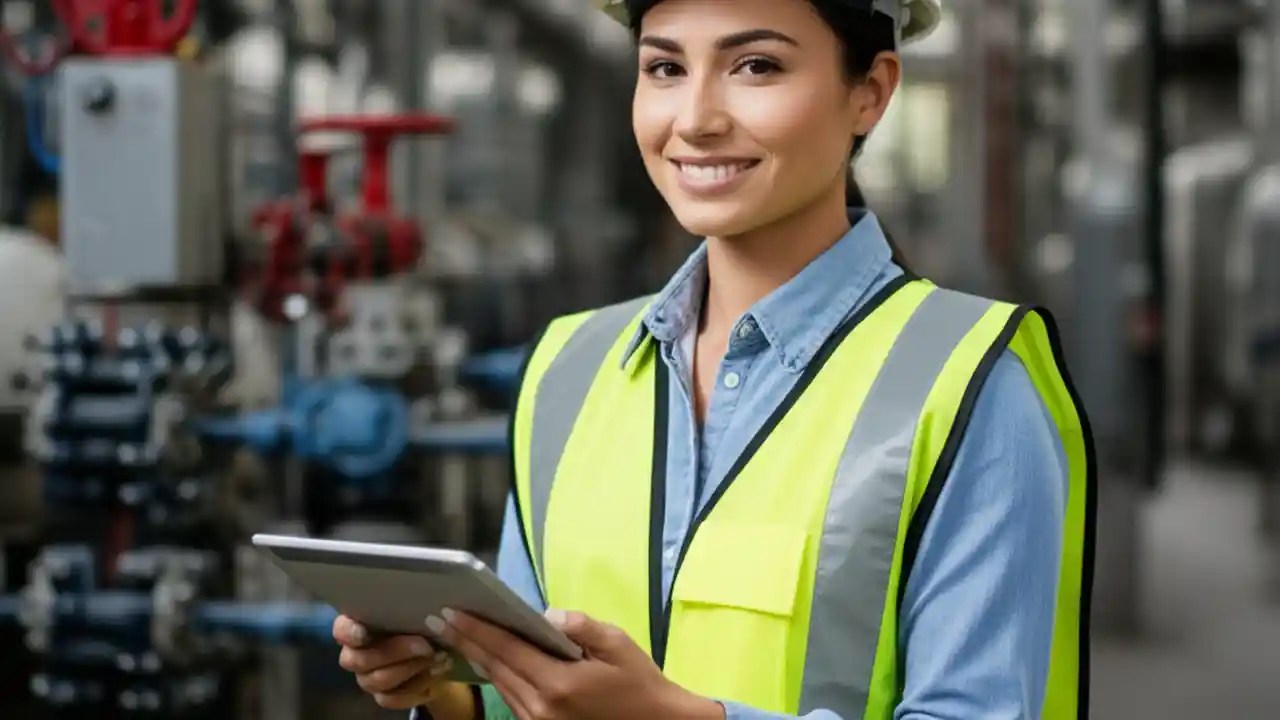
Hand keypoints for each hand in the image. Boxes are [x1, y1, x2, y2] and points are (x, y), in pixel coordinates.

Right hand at [332, 614, 468, 713]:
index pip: (341, 630)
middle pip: (359, 660)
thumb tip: (432, 607)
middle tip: (425, 644)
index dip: (349, 632)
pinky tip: (436, 672)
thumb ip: (414, 608)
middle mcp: (356, 655)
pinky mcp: (384, 696)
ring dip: (411, 668)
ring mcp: (367, 678)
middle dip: (395, 652)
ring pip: (378, 680)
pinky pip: (393, 698)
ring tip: (437, 656)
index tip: (362, 632)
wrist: (438, 651)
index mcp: (357, 627)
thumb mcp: (419, 610)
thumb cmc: (421, 622)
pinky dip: (418, 685)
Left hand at [433, 608, 724, 719]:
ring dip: (477, 658)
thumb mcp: (616, 643)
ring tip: (456, 635)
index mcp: (558, 684)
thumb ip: (579, 625)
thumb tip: (545, 614)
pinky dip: (496, 676)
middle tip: (438, 619)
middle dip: (466, 641)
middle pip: (495, 668)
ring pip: (499, 685)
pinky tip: (487, 659)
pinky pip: (511, 699)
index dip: (476, 629)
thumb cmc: (638, 682)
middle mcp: (541, 708)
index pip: (507, 649)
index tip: (450, 611)